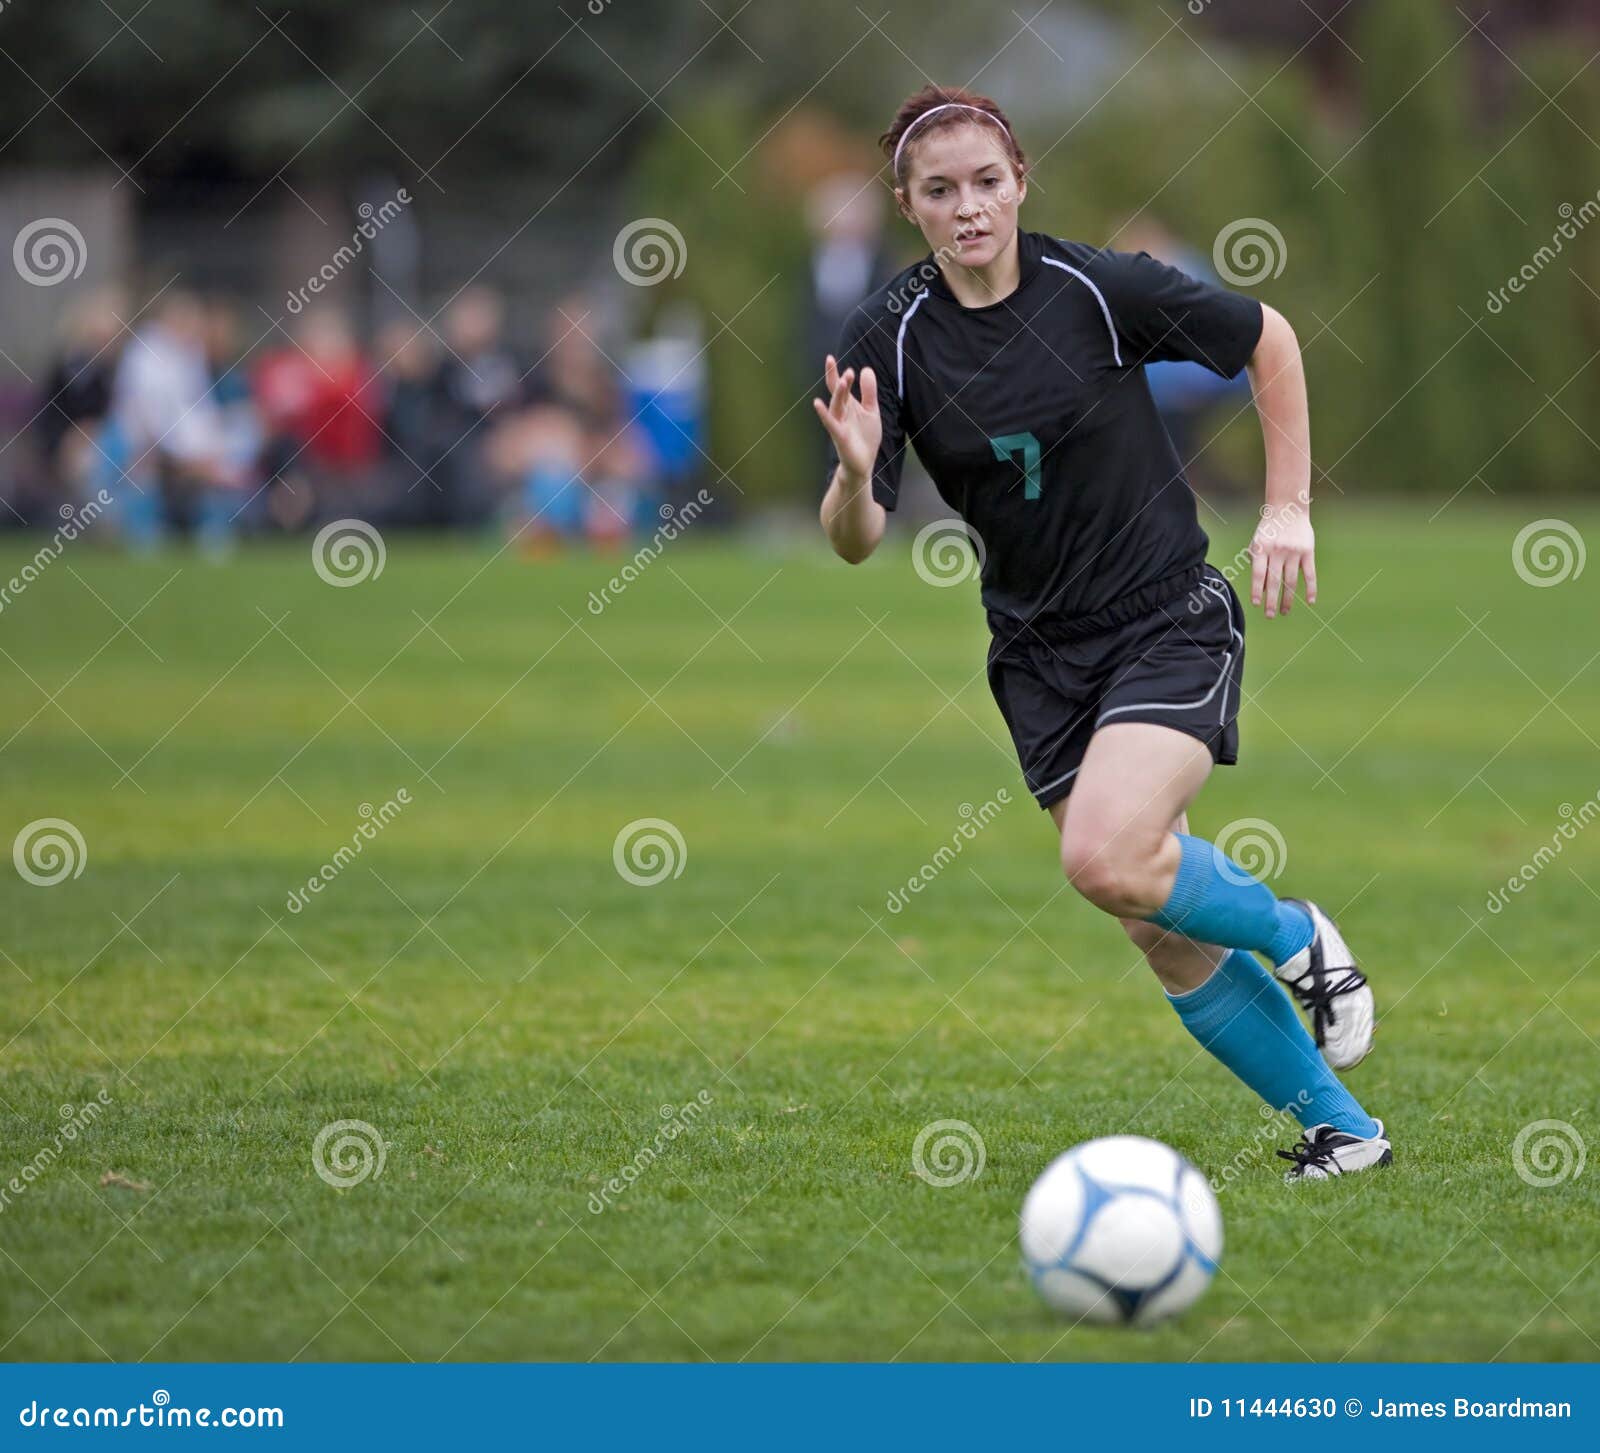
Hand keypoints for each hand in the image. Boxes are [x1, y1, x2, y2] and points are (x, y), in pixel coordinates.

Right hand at [812, 354, 881, 485]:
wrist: (863, 462)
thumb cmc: (865, 437)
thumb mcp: (871, 411)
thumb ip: (869, 391)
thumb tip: (865, 369)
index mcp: (848, 405)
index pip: (839, 386)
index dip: (834, 373)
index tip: (829, 358)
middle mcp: (841, 413)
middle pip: (836, 393)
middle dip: (836, 379)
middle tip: (839, 366)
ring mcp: (839, 424)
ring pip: (836, 406)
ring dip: (838, 393)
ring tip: (841, 380)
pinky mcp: (839, 436)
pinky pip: (830, 423)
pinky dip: (824, 414)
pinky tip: (818, 403)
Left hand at [1249, 499, 1315, 617]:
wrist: (1287, 510)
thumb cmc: (1268, 531)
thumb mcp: (1256, 544)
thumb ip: (1257, 565)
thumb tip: (1263, 590)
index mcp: (1262, 549)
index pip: (1259, 574)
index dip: (1257, 590)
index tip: (1257, 604)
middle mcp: (1277, 551)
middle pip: (1275, 581)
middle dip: (1272, 601)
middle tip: (1270, 616)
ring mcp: (1293, 552)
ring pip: (1291, 581)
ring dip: (1288, 598)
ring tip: (1284, 611)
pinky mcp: (1307, 552)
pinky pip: (1310, 574)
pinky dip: (1311, 588)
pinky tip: (1310, 601)